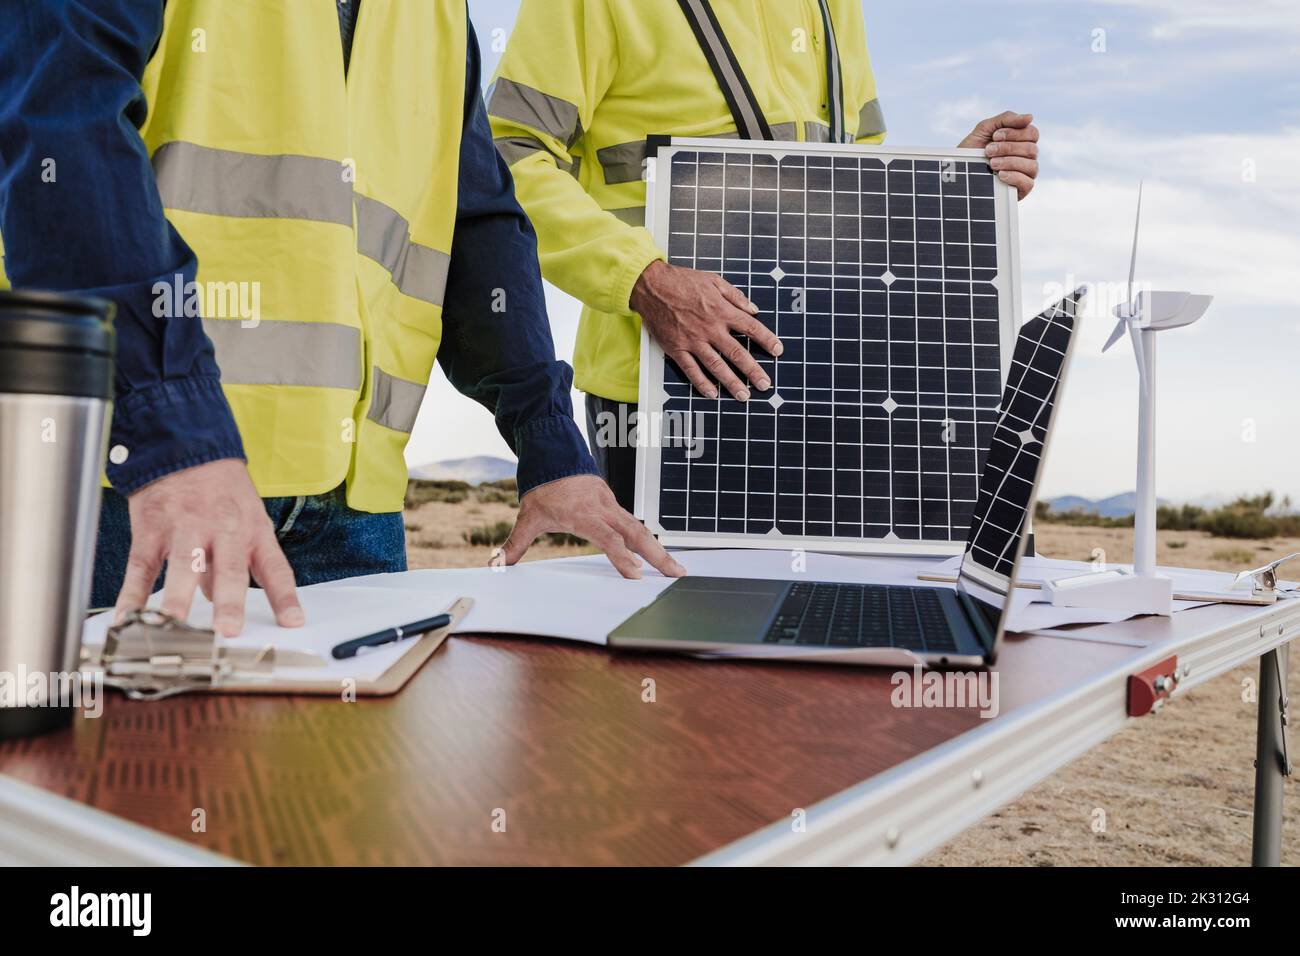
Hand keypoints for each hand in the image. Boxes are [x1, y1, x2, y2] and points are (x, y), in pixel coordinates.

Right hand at [114, 459, 302, 636]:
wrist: (184, 445)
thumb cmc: (220, 489)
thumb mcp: (245, 517)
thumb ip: (235, 560)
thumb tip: (216, 600)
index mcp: (254, 531)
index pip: (275, 568)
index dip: (284, 596)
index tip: (292, 622)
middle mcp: (224, 530)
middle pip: (230, 569)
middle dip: (229, 601)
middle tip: (229, 629)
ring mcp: (186, 529)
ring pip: (184, 566)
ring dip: (178, 598)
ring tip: (174, 626)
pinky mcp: (152, 530)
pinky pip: (142, 566)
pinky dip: (132, 594)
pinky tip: (128, 617)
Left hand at [495, 475, 685, 579]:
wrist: (553, 455)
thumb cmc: (543, 486)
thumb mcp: (528, 516)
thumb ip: (515, 544)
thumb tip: (496, 564)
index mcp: (584, 514)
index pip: (608, 538)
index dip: (621, 556)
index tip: (635, 574)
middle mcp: (603, 509)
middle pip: (637, 533)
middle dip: (658, 555)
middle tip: (676, 573)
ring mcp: (612, 506)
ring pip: (641, 528)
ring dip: (659, 549)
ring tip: (676, 568)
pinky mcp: (614, 504)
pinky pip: (635, 523)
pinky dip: (649, 539)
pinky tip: (659, 555)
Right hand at [630, 260, 782, 400]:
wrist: (652, 286)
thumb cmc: (682, 280)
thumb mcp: (714, 280)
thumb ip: (736, 295)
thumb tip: (754, 309)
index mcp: (722, 310)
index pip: (751, 328)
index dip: (767, 340)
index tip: (777, 351)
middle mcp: (710, 328)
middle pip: (737, 353)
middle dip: (753, 371)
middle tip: (764, 384)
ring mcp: (693, 341)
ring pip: (716, 366)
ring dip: (732, 382)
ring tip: (744, 395)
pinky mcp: (676, 348)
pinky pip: (691, 370)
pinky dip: (702, 383)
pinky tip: (712, 393)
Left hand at [958, 111, 1038, 199]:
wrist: (958, 172)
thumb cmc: (973, 150)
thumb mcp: (985, 129)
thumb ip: (1006, 119)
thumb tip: (1030, 117)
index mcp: (1021, 141)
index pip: (1032, 133)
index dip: (1015, 133)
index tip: (995, 136)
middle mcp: (1026, 157)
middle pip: (1031, 149)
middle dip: (1008, 148)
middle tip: (988, 151)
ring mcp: (1025, 174)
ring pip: (1031, 165)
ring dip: (1009, 162)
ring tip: (991, 164)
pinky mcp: (1021, 190)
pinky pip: (1028, 183)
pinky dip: (1014, 177)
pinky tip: (1000, 175)